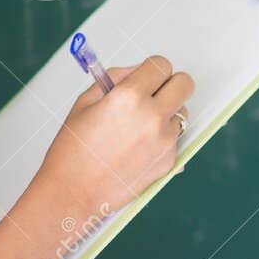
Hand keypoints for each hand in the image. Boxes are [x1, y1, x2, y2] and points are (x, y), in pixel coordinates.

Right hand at [33, 55, 194, 219]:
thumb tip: (138, 69)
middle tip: (153, 94)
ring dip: (166, 113)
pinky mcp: (170, 161)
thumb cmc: (73, 149)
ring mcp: (165, 140)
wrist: (73, 193)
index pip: (162, 65)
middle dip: (170, 84)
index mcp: (130, 97)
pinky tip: (137, 149)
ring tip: (137, 128)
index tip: (145, 78)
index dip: (152, 70)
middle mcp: (153, 116)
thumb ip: (116, 77)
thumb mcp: (85, 102)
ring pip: (182, 113)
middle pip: (185, 83)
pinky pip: (175, 138)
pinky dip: (162, 138)